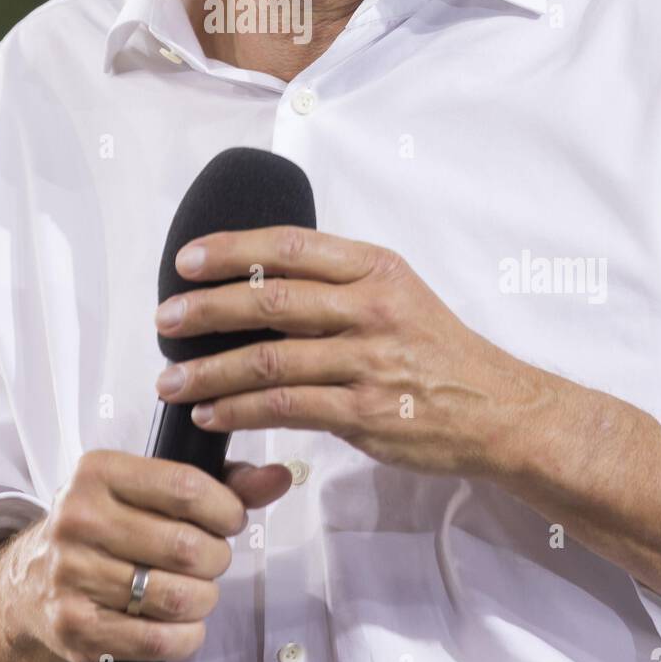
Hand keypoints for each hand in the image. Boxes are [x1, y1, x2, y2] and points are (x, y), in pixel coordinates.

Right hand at [6, 450, 290, 661]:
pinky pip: (155, 638)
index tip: (230, 519)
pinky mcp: (75, 624)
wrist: (30, 579)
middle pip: (187, 547)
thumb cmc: (103, 525)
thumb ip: (218, 481)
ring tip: (198, 589)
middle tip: (212, 558)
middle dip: (217, 558)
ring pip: (176, 596)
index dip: (226, 509)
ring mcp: (73, 573)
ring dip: (203, 598)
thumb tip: (278, 477)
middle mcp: (79, 518)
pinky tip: (184, 622)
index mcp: (98, 471)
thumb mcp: (147, 487)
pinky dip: (185, 635)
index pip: (186, 487)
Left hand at [154, 227, 535, 477]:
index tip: (186, 260)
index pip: (289, 247)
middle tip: (165, 319)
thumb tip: (255, 279)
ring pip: (269, 361)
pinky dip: (240, 411)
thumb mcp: (396, 291)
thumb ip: (335, 282)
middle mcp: (370, 307)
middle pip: (270, 301)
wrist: (495, 408)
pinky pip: (287, 408)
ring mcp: (368, 360)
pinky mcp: (365, 412)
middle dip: (206, 309)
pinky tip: (212, 414)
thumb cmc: (436, 348)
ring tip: (170, 380)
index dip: (231, 250)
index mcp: (374, 268)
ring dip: (210, 372)